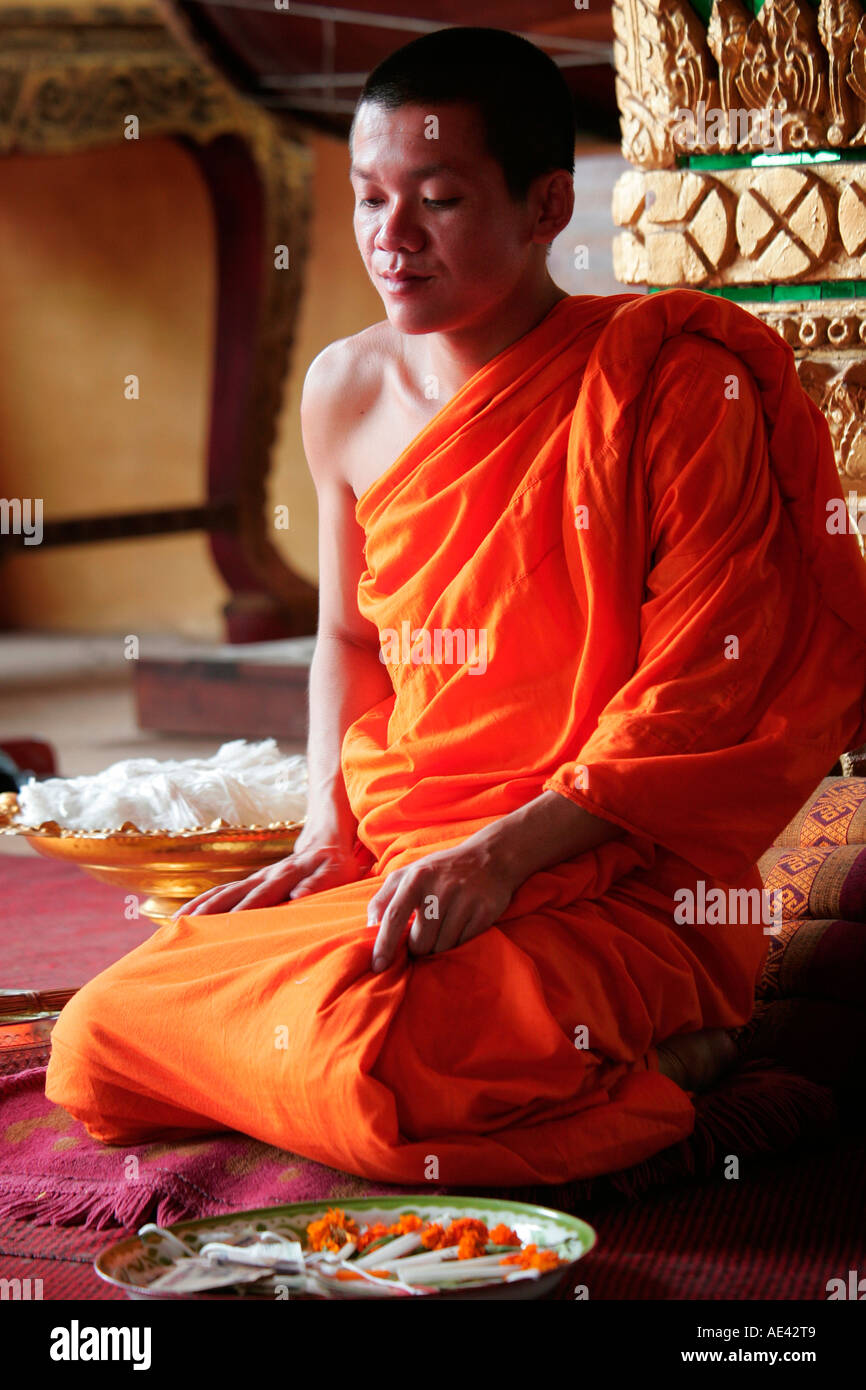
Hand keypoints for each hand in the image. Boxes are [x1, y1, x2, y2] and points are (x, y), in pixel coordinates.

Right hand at [172, 840, 367, 917]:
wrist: (327, 838)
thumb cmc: (336, 864)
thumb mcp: (337, 872)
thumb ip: (319, 884)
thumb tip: (298, 896)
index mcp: (286, 875)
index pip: (261, 896)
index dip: (244, 911)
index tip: (227, 928)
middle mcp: (266, 876)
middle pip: (233, 894)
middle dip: (211, 912)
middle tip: (188, 930)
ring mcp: (256, 878)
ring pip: (223, 892)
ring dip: (200, 907)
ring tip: (176, 925)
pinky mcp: (250, 882)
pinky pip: (222, 892)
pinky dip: (201, 903)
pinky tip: (182, 916)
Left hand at [366, 837, 515, 971]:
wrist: (489, 857)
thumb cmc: (440, 870)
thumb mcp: (408, 873)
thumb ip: (383, 898)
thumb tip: (369, 928)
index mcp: (416, 878)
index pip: (394, 917)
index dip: (384, 945)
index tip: (378, 967)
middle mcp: (440, 888)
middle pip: (419, 941)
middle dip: (417, 949)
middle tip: (422, 939)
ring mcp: (464, 899)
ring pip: (442, 947)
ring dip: (438, 948)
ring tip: (442, 931)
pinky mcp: (485, 910)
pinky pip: (464, 943)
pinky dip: (458, 943)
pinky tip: (460, 927)